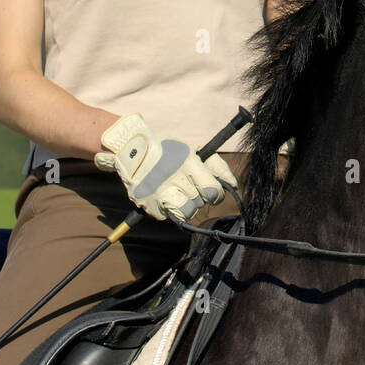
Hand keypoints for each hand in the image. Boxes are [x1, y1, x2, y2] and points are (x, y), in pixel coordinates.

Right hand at [94, 113, 237, 222]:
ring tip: (178, 192)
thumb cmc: (168, 149)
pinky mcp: (148, 205)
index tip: (212, 191)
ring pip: (187, 213)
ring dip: (186, 205)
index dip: (216, 194)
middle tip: (189, 186)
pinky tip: (163, 195)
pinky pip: (169, 216)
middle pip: (200, 203)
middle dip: (198, 196)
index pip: (213, 192)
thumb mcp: (193, 150)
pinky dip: (169, 208)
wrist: (131, 148)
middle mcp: (173, 179)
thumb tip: (234, 185)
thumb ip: (217, 166)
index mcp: (187, 162)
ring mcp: (158, 194)